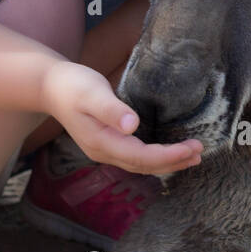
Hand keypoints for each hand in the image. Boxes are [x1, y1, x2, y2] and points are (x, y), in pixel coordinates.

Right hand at [41, 60, 202, 173]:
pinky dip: (156, 157)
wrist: (51, 87)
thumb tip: (133, 126)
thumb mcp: (92, 93)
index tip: (192, 147)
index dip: (168, 156)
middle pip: (144, 166)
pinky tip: (169, 152)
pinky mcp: (108, 143)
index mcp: (101, 142)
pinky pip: (136, 157)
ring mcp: (105, 150)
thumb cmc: (73, 85)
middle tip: (199, 152)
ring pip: (140, 164)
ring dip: (167, 163)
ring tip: (192, 156)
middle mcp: (104, 152)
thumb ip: (111, 109)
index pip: (141, 157)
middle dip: (173, 162)